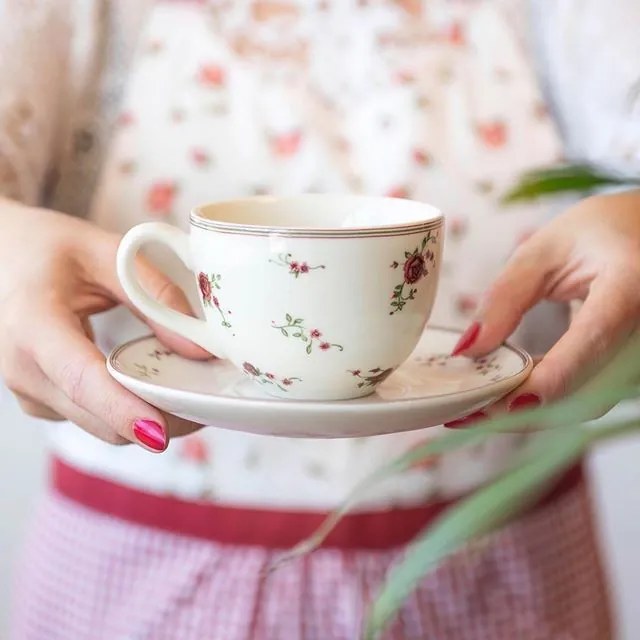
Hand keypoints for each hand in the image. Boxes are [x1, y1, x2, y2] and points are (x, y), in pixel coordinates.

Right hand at [0, 200, 209, 450]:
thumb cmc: (47, 248)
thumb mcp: (105, 252)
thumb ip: (155, 294)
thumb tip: (200, 349)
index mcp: (32, 323)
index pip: (81, 378)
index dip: (122, 410)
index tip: (159, 433)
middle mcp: (22, 368)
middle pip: (98, 418)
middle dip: (159, 421)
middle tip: (212, 402)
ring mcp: (27, 391)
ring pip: (99, 427)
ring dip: (147, 419)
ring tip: (190, 391)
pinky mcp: (39, 400)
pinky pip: (91, 419)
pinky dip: (127, 410)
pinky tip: (154, 385)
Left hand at [448, 190, 639, 423]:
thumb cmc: (600, 233)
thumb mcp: (544, 249)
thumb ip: (506, 297)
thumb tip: (468, 350)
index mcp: (632, 284)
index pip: (593, 340)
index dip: (551, 377)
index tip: (503, 402)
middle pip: (587, 388)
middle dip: (522, 409)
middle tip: (464, 413)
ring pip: (588, 403)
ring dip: (530, 413)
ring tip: (476, 409)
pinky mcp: (632, 368)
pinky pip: (591, 396)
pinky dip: (547, 402)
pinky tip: (509, 397)